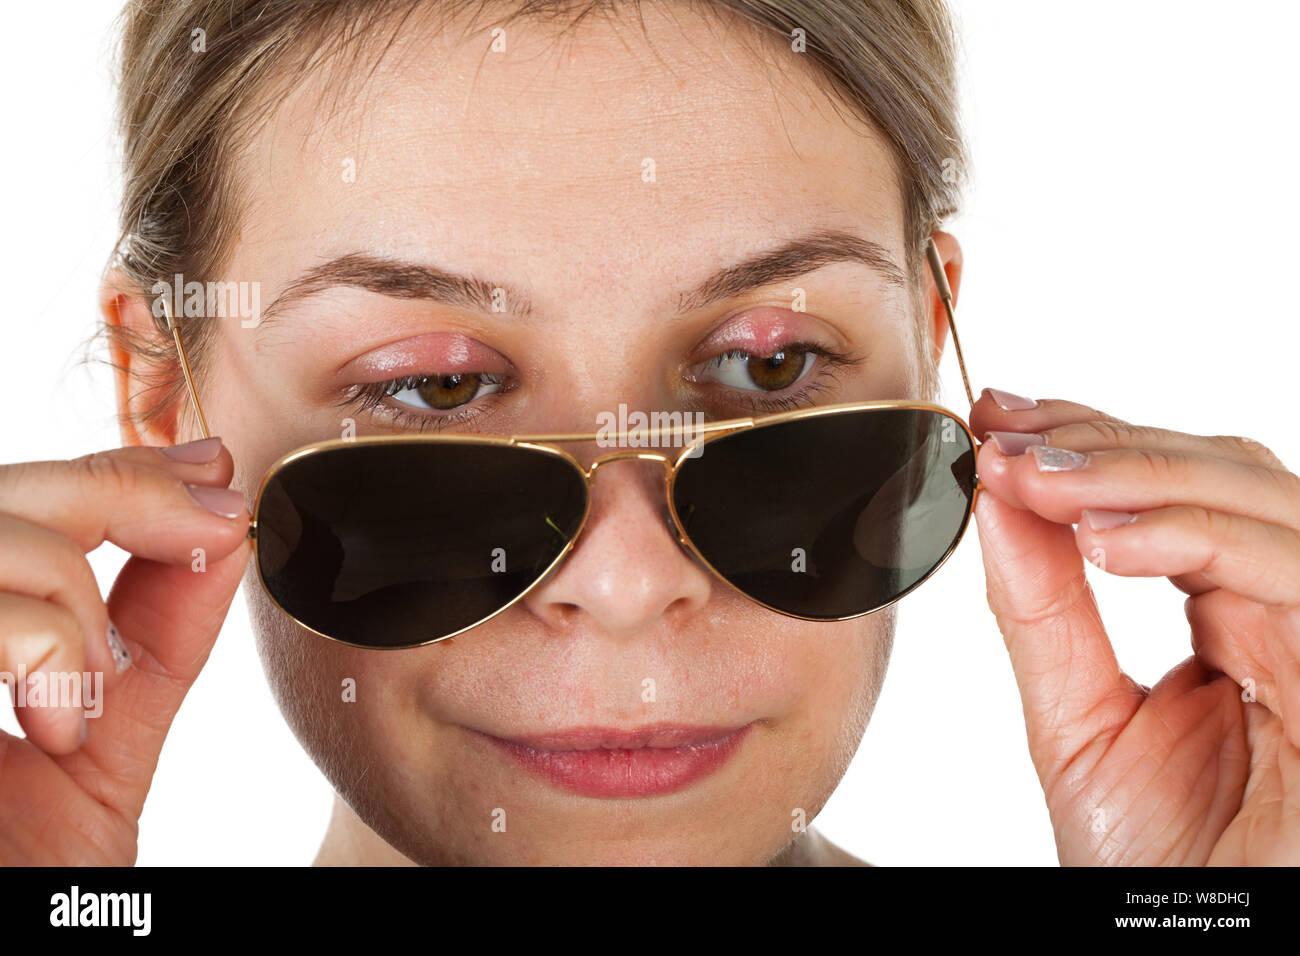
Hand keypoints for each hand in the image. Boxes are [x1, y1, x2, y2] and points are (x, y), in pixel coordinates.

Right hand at [0, 439, 248, 862]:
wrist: (3, 955)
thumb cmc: (23, 886)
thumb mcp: (92, 753)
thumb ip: (146, 643)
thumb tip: (220, 532)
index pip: (16, 505)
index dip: (118, 471)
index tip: (218, 470)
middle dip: (122, 493)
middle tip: (218, 525)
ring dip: (64, 602)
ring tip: (86, 700)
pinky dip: (26, 642)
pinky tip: (50, 723)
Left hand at [970, 388, 1299, 864]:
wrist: (1191, 942)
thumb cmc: (1157, 862)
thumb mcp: (1079, 721)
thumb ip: (1044, 612)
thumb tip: (998, 501)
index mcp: (1235, 621)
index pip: (1174, 494)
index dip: (1088, 442)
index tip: (995, 421)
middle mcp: (1291, 613)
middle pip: (1223, 473)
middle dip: (1102, 440)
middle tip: (1005, 435)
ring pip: (1261, 498)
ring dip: (1136, 472)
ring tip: (1036, 478)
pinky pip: (1293, 571)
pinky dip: (1195, 537)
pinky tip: (1101, 540)